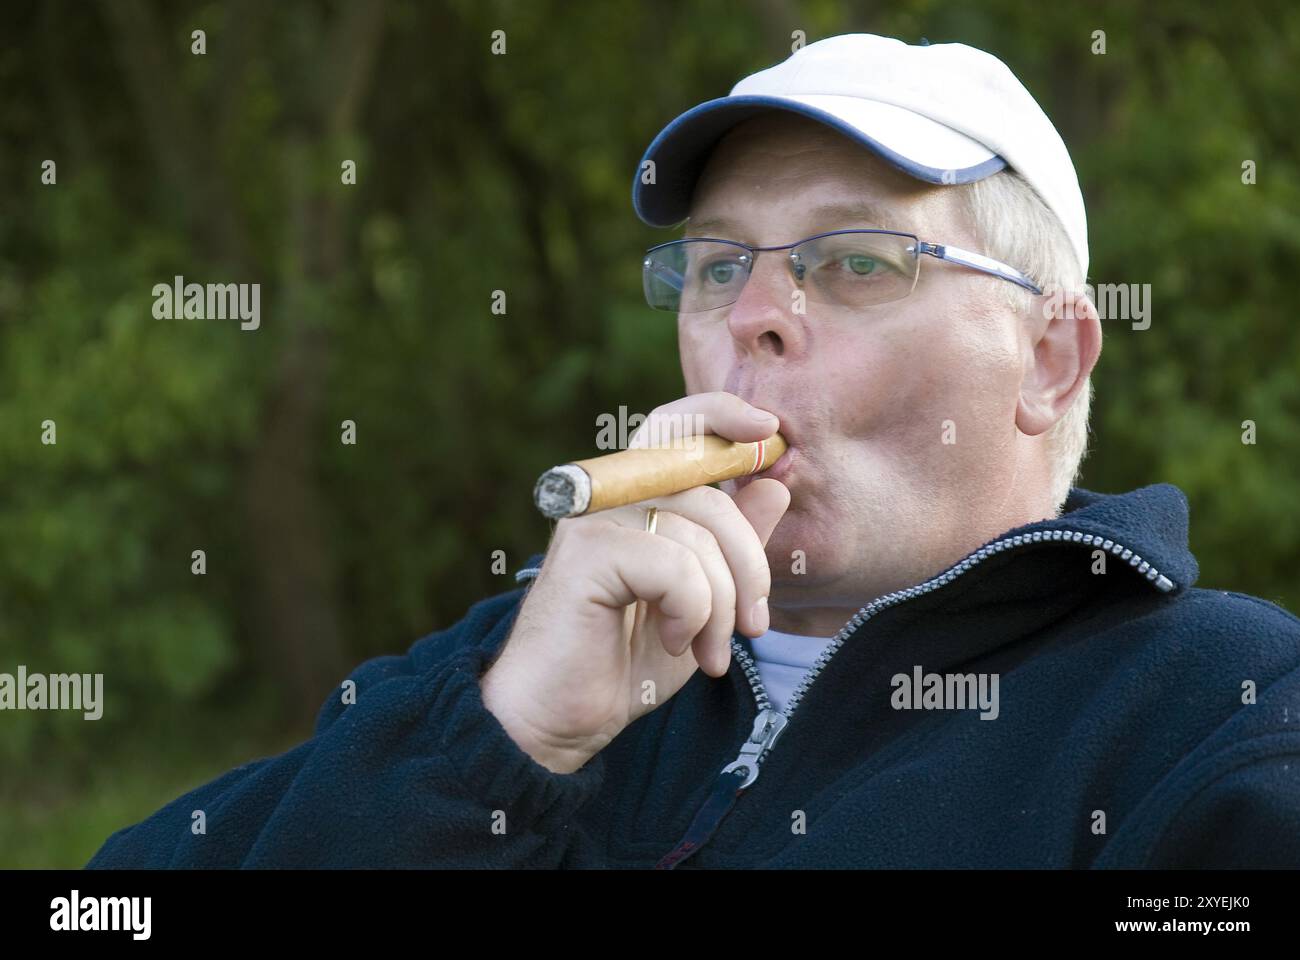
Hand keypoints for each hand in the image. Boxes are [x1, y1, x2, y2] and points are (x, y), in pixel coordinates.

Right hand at [480, 392, 789, 772]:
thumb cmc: (624, 659)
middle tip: (754, 625)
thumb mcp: (701, 599)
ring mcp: (594, 520)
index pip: (677, 424)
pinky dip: (693, 614)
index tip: (770, 434)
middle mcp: (610, 496)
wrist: (558, 719)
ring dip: (722, 607)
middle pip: (709, 491)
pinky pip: (677, 568)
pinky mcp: (587, 553)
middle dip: (750, 564)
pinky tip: (673, 642)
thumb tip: (774, 482)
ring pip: (700, 536)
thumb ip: (733, 541)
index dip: (724, 415)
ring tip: (709, 652)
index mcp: (633, 496)